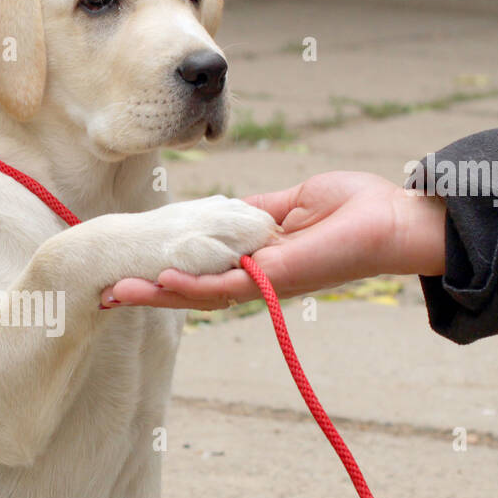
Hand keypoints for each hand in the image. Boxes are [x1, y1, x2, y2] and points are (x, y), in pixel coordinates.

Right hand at [103, 172, 445, 309]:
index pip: (198, 271)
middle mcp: (253, 279)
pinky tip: (166, 280)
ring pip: (201, 294)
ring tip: (118, 294)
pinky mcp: (276, 279)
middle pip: (190, 291)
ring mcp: (263, 282)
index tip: (124, 272)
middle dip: (148, 293)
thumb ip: (252, 211)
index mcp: (254, 261)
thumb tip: (221, 207)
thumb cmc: (353, 207)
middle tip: (105, 294)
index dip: (161, 273)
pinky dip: (196, 285)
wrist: (393, 219)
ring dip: (159, 295)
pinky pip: (229, 286)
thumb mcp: (289, 202)